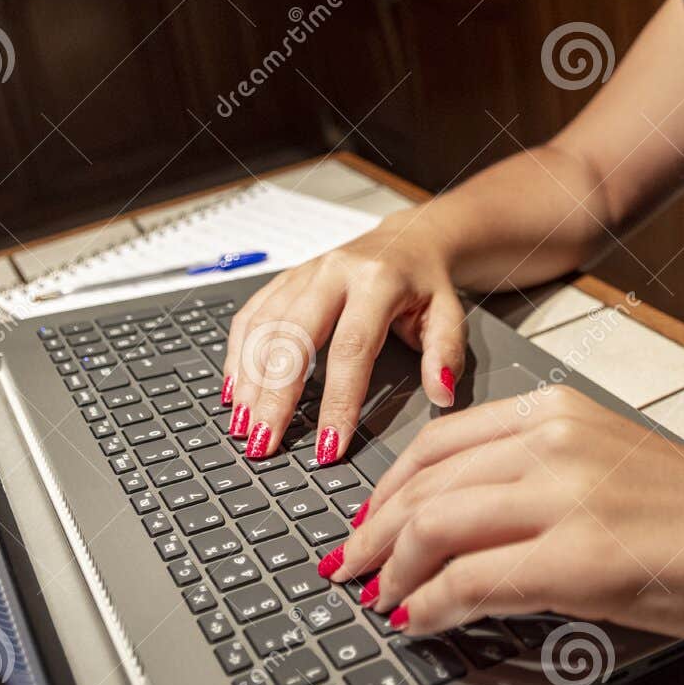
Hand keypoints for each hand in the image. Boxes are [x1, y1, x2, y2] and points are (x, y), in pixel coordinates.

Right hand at [222, 211, 464, 461]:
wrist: (410, 238)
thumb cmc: (427, 285)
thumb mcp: (450, 314)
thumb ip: (445, 353)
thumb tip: (441, 393)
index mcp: (377, 281)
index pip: (351, 349)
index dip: (338, 401)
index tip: (328, 446)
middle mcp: (334, 272)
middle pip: (293, 337)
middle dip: (275, 395)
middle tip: (262, 441)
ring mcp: (305, 273)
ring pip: (265, 326)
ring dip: (248, 379)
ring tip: (242, 424)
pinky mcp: (286, 278)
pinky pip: (252, 314)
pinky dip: (237, 353)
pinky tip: (233, 389)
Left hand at [325, 386, 683, 640]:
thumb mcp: (607, 468)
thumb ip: (531, 482)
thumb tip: (459, 529)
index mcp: (555, 414)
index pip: (438, 442)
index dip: (388, 489)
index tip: (367, 520)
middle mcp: (552, 442)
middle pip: (423, 484)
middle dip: (373, 533)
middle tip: (350, 566)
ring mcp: (565, 497)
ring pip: (434, 528)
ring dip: (393, 571)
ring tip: (379, 597)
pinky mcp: (578, 558)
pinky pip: (470, 581)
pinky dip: (430, 605)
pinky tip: (420, 619)